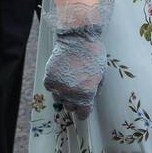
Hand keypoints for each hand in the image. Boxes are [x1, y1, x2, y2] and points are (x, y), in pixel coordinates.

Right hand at [42, 0, 110, 119]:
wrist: (78, 38)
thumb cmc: (93, 54)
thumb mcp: (102, 74)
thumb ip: (97, 89)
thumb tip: (93, 98)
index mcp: (86, 95)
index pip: (83, 114)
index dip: (83, 112)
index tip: (82, 110)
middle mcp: (72, 94)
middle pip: (70, 107)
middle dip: (73, 102)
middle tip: (76, 92)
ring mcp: (59, 86)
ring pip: (58, 98)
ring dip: (63, 93)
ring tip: (67, 82)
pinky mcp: (50, 77)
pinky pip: (49, 87)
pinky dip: (53, 83)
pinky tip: (59, 75)